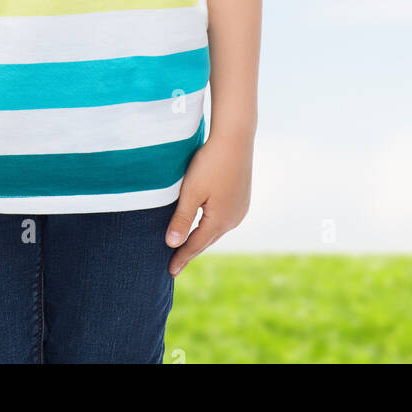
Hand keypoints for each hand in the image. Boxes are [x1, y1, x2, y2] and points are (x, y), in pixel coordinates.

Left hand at [164, 135, 252, 275]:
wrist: (235, 139)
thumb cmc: (210, 163)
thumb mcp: (191, 192)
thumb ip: (181, 219)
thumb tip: (172, 245)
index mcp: (220, 221)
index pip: (195, 245)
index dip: (181, 258)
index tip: (170, 272)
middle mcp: (233, 219)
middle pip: (207, 240)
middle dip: (191, 251)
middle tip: (175, 264)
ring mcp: (240, 209)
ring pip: (216, 229)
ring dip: (201, 238)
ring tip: (188, 247)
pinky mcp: (242, 198)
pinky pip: (223, 218)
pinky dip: (211, 226)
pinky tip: (205, 225)